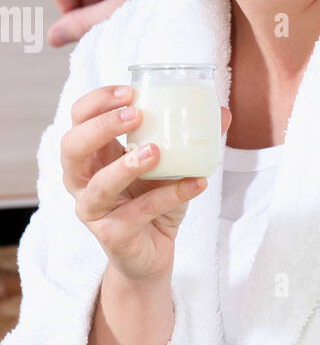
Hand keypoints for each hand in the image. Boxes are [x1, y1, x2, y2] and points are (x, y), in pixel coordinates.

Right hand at [60, 85, 229, 284]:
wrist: (153, 253)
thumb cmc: (153, 203)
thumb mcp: (170, 166)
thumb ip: (190, 139)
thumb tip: (223, 112)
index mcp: (92, 155)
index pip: (78, 118)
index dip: (97, 102)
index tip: (130, 91)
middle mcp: (82, 181)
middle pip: (72, 147)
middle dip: (101, 127)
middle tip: (136, 115)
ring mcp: (93, 209)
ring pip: (98, 185)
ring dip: (125, 166)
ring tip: (155, 151)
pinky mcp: (112, 235)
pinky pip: (139, 212)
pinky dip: (169, 196)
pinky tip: (195, 183)